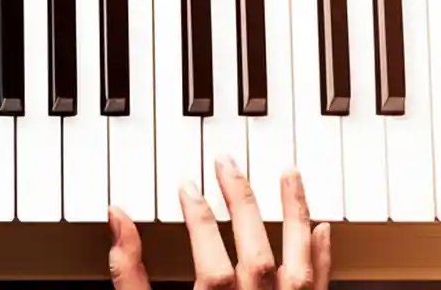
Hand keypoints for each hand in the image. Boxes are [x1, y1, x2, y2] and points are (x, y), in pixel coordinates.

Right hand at [107, 156, 331, 289]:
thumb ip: (130, 274)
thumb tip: (118, 219)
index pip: (210, 259)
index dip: (197, 216)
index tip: (187, 187)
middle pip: (256, 252)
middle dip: (242, 200)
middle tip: (228, 163)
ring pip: (298, 264)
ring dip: (294, 215)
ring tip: (289, 175)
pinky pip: (322, 287)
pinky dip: (322, 256)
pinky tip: (320, 227)